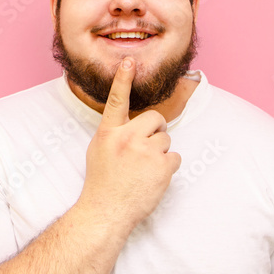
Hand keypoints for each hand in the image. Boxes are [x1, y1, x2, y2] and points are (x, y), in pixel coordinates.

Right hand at [76, 57, 181, 234]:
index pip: (117, 101)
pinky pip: (175, 158)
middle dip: (155, 131)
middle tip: (145, 149)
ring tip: (144, 170)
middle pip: (155, 119)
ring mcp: (145, 152)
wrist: (106, 212)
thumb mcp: (99, 150)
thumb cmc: (102, 182)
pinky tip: (153, 179)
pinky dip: (168, 168)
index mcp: (109, 133)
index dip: (123, 79)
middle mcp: (127, 138)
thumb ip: (116, 133)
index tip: (129, 61)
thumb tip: (135, 125)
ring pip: (166, 140)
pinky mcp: (161, 166)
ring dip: (160, 153)